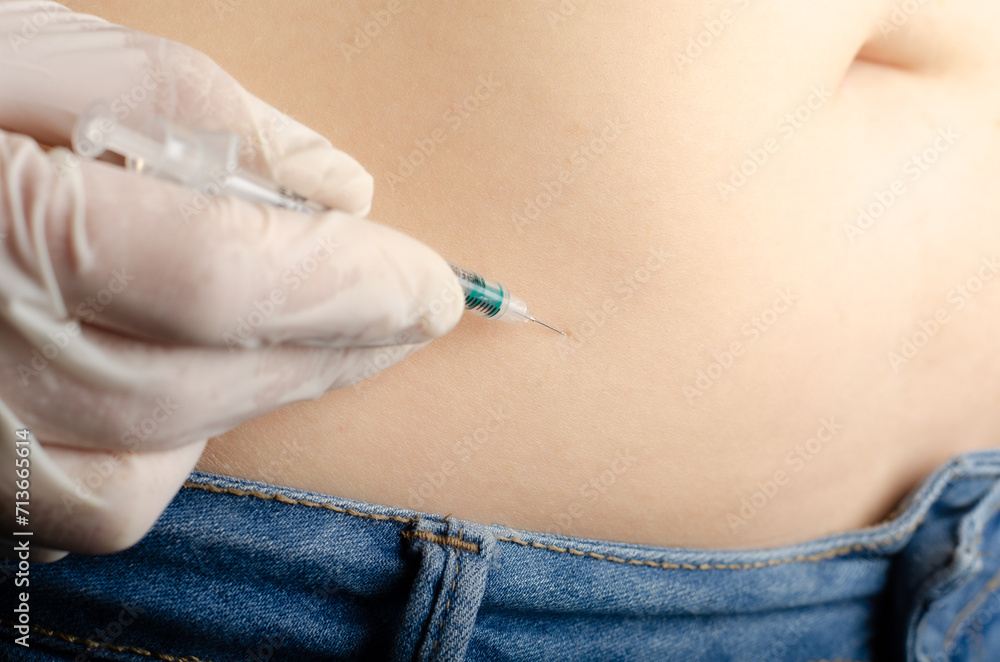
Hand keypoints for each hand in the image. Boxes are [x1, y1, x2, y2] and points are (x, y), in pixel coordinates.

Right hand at [0, 1, 463, 558]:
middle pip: (210, 374)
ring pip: (167, 446)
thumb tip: (333, 183)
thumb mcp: (15, 40)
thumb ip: (181, 102)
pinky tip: (204, 369)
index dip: (346, 285)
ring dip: (275, 386)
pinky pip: (105, 491)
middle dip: (338, 342)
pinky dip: (184, 433)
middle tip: (413, 309)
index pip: (221, 277)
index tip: (435, 286)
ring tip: (334, 328)